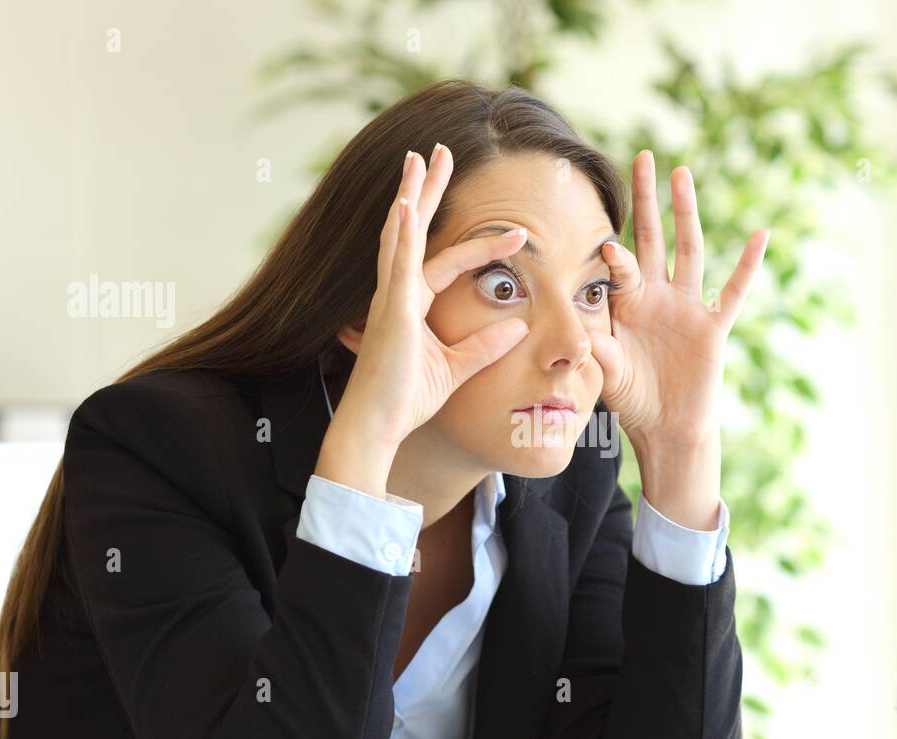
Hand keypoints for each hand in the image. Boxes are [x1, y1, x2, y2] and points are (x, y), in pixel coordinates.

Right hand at [334, 143, 532, 449]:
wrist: (378, 427)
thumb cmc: (406, 400)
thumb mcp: (457, 368)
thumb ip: (487, 346)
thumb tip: (519, 326)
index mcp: (411, 304)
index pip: (448, 262)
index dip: (482, 246)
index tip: (518, 234)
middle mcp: (396, 294)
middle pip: (413, 231)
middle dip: (426, 191)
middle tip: (437, 152)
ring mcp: (390, 299)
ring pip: (400, 235)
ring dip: (411, 195)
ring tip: (419, 158)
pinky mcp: (390, 312)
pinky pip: (397, 266)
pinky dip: (401, 234)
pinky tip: (407, 206)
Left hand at [586, 150, 769, 451]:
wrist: (666, 430)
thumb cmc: (632, 400)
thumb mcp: (605, 371)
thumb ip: (594, 344)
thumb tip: (574, 321)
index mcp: (627, 304)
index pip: (619, 266)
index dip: (613, 255)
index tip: (606, 244)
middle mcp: (657, 296)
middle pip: (654, 237)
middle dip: (649, 199)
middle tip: (643, 156)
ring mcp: (687, 307)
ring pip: (690, 249)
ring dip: (686, 212)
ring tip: (682, 175)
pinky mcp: (713, 326)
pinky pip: (733, 291)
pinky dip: (747, 265)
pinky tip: (760, 235)